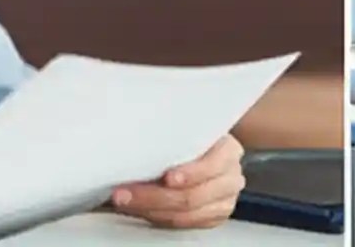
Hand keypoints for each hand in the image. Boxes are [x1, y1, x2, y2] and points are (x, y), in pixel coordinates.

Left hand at [111, 134, 244, 228]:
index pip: (211, 166)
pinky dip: (157, 217)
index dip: (189, 174)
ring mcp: (223, 202)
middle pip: (192, 196)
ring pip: (184, 215)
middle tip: (124, 193)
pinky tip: (140, 208)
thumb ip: (173, 138)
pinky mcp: (212, 218)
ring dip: (149, 210)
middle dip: (153, 196)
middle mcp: (230, 178)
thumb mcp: (189, 130)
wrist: (207, 153)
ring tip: (125, 202)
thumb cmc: (194, 139)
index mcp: (228, 151)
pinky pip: (182, 225)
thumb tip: (136, 144)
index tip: (166, 177)